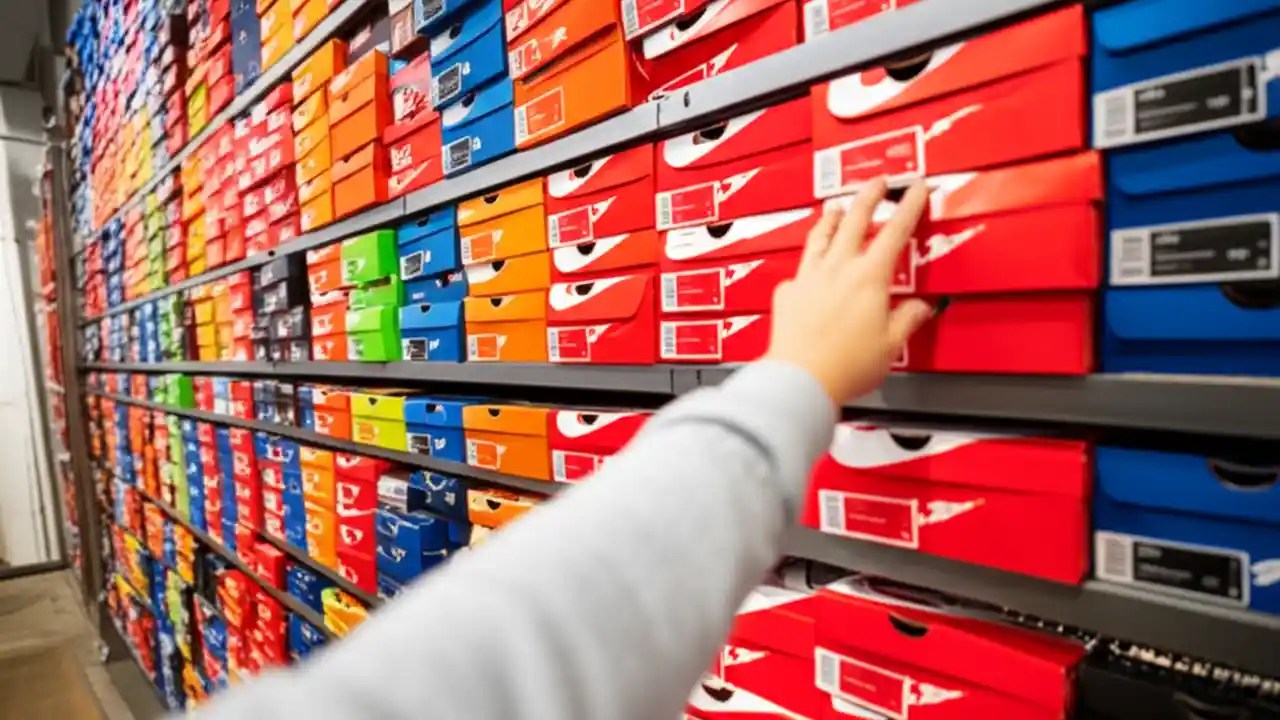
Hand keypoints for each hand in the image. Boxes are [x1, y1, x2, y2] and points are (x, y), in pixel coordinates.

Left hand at [764, 178, 933, 405]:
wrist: (801, 379)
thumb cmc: (845, 367)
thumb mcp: (891, 346)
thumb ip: (907, 321)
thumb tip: (921, 308)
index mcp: (869, 278)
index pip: (895, 231)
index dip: (908, 206)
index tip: (915, 190)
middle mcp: (837, 270)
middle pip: (854, 219)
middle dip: (869, 196)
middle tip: (877, 183)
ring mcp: (809, 278)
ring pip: (821, 236)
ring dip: (831, 218)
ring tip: (836, 209)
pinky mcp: (788, 292)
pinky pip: (799, 268)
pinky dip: (807, 261)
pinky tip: (807, 264)